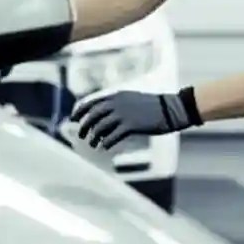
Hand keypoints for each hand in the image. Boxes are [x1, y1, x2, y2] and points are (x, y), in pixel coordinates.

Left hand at [69, 87, 201, 149]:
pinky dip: (106, 143)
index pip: (91, 102)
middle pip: (92, 115)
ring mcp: (123, 114)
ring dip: (93, 137)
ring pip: (100, 127)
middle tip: (81, 135)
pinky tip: (104, 147)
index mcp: (116, 96)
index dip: (80, 111)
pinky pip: (112, 136)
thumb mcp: (132, 99)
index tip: (73, 119)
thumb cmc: (153, 106)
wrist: (170, 109)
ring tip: (93, 144)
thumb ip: (118, 105)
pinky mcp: (131, 126)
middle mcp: (117, 103)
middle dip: (83, 126)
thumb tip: (104, 117)